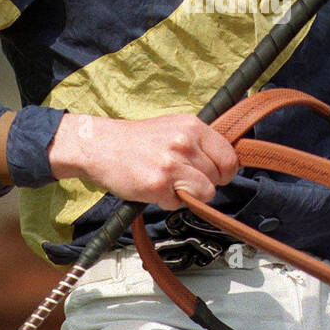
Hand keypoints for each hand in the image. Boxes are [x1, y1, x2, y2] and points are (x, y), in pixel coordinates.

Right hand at [47, 112, 238, 209]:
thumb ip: (199, 142)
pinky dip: (168, 201)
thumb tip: (225, 163)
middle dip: (203, 183)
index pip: (230, 158)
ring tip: (168, 183)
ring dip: (188, 194)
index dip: (224, 172)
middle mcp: (185, 143)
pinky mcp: (159, 184)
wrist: (100, 146)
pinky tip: (154, 188)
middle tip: (182, 178)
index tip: (214, 175)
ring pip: (204, 193)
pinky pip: (179, 203)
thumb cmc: (137, 141)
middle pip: (218, 178)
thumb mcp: (173, 128)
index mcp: (192, 126)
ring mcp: (172, 163)